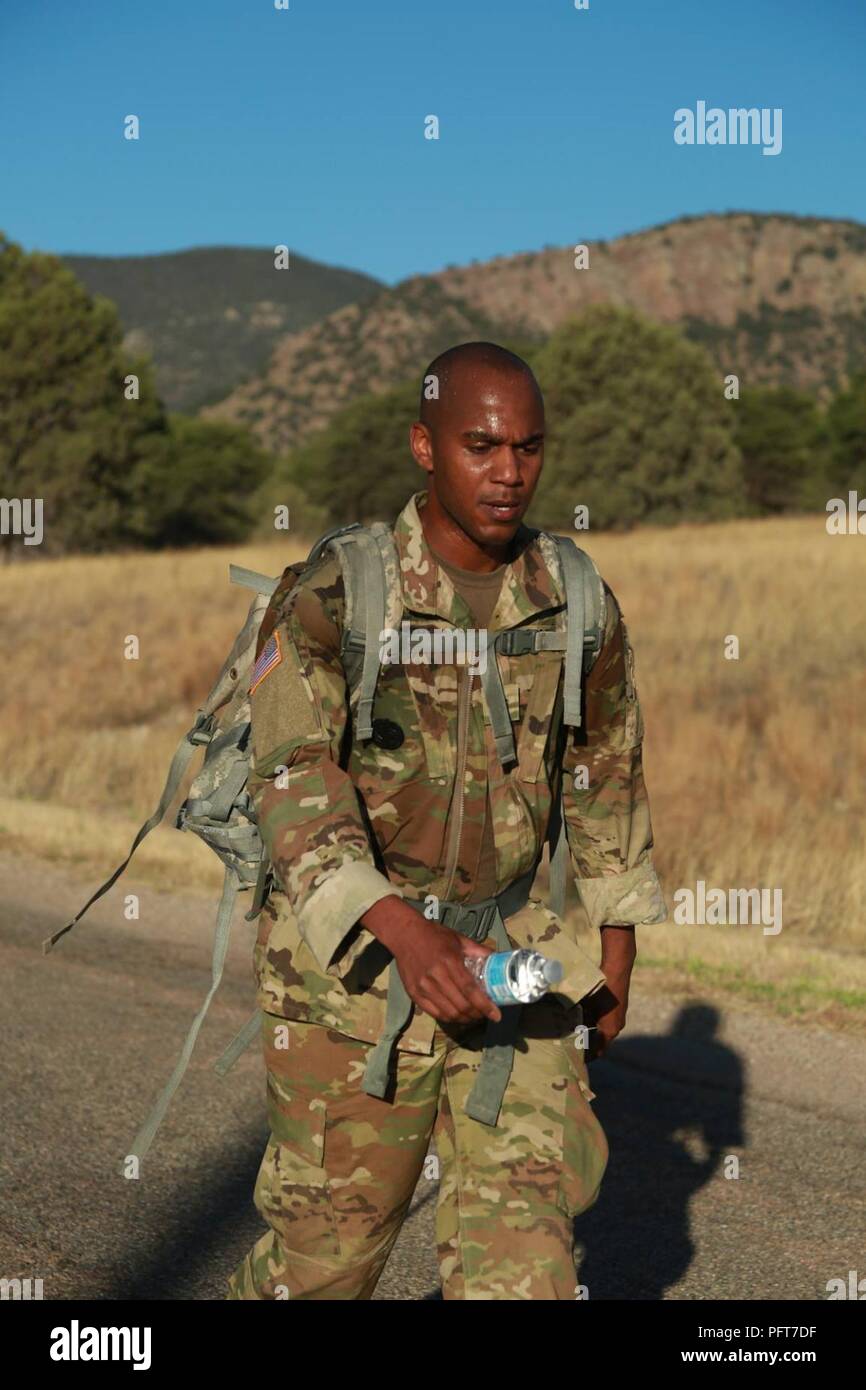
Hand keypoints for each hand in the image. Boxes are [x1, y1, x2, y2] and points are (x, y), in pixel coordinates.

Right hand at [361, 898, 501, 1024]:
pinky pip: (434, 1013)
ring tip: (473, 1016)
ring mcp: (423, 987)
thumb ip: (478, 950)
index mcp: (449, 961)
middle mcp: (435, 977)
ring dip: (464, 1019)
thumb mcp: (459, 939)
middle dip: (477, 1014)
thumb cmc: (434, 935)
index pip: (470, 990)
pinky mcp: (413, 994)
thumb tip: (498, 959)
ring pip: (448, 1013)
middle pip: (461, 1005)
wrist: (404, 934)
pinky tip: (457, 1015)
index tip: (496, 1015)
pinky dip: (449, 1018)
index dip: (485, 1005)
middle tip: (485, 1014)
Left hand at [581, 979, 628, 1059]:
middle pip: (600, 1041)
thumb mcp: (587, 1007)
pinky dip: (596, 1022)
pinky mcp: (618, 1009)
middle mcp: (616, 1027)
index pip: (598, 1050)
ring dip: (591, 1032)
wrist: (617, 971)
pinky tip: (584, 1016)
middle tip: (573, 1046)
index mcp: (610, 1030)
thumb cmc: (601, 990)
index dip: (588, 1056)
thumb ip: (579, 1019)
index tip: (577, 1060)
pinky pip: (605, 1021)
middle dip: (588, 1044)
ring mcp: (618, 1017)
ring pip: (603, 1030)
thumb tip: (566, 1027)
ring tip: (576, 1032)